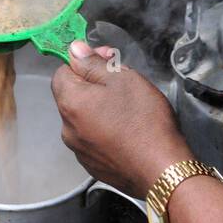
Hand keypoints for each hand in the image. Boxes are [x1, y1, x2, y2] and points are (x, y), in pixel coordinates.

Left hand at [52, 41, 192, 198]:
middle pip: (73, 95)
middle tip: (122, 80)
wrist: (161, 171)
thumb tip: (74, 50)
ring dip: (99, 107)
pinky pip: (93, 138)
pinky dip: (105, 129)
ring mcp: (80, 151)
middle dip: (93, 83)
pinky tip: (128, 130)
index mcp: (71, 103)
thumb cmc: (144, 122)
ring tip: (128, 107)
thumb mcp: (122, 79)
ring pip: (83, 118)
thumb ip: (93, 64)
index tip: (107, 58)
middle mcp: (68, 129)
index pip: (62, 72)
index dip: (84, 61)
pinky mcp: (93, 166)